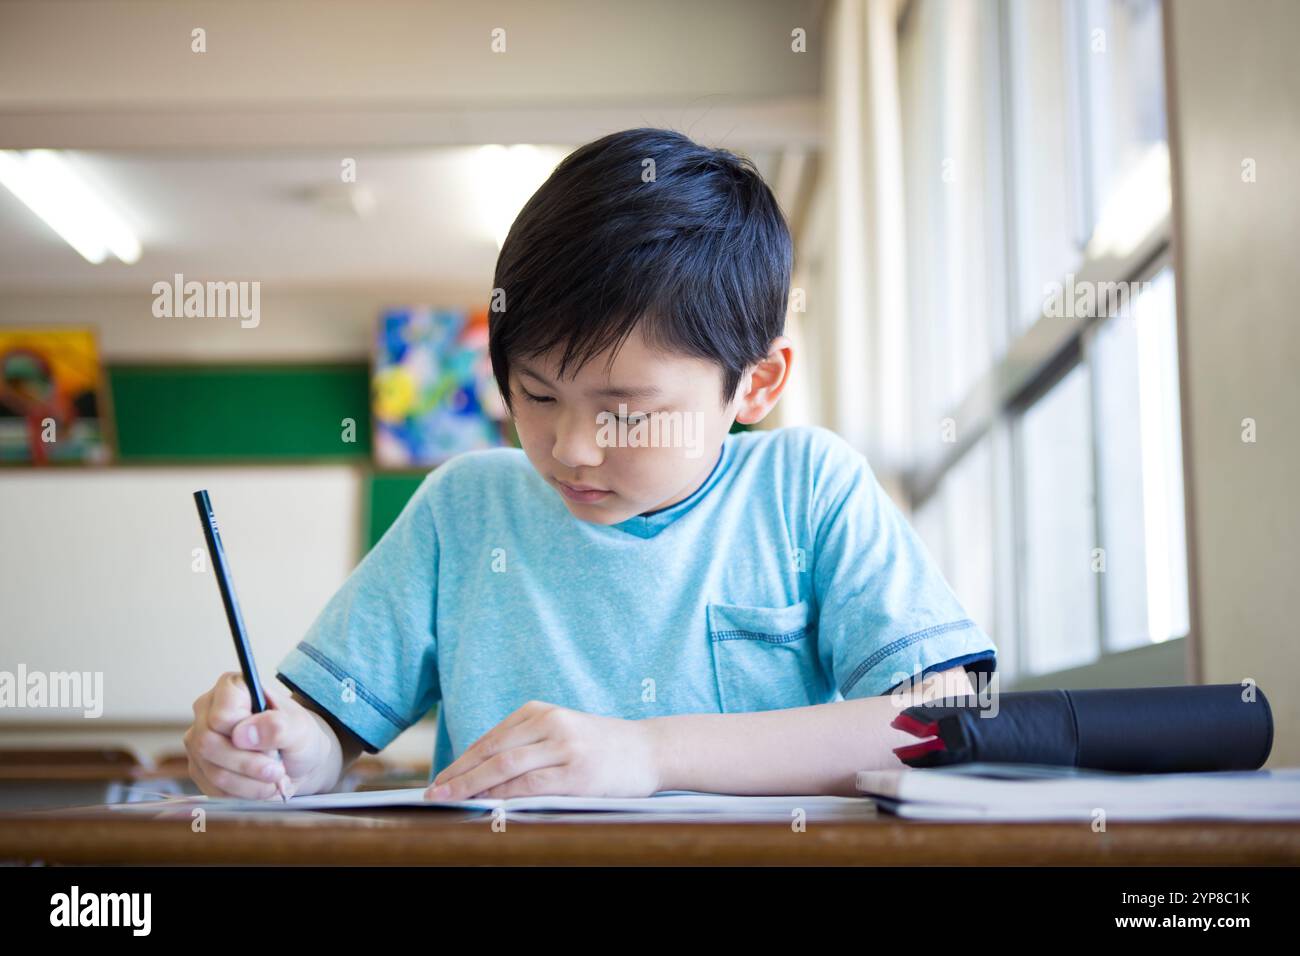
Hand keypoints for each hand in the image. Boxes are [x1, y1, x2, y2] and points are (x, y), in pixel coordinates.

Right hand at [184, 672, 329, 799]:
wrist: (297, 763)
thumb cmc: (298, 738)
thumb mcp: (300, 729)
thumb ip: (278, 726)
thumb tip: (244, 733)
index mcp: (231, 687)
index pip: (221, 716)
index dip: (246, 735)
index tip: (271, 743)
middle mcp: (207, 711)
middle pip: (208, 744)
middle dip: (248, 765)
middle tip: (276, 770)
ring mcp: (199, 740)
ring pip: (212, 770)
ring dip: (249, 783)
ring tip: (273, 778)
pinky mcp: (199, 768)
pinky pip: (212, 789)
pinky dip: (242, 794)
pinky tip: (259, 785)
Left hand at [424, 701, 661, 799]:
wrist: (652, 749)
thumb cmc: (603, 748)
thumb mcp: (563, 734)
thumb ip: (529, 747)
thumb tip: (483, 777)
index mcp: (541, 712)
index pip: (490, 739)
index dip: (461, 762)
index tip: (440, 781)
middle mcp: (550, 723)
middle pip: (492, 751)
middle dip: (458, 775)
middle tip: (433, 794)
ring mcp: (563, 746)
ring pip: (505, 766)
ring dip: (472, 786)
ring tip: (450, 802)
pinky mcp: (576, 772)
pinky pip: (530, 785)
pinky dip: (504, 796)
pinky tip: (486, 806)